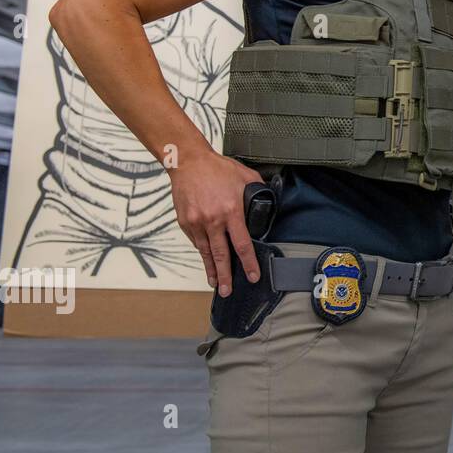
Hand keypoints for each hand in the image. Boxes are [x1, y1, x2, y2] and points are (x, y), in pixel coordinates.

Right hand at [167, 148, 264, 296]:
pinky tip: (206, 261)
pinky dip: (202, 252)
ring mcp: (196, 222)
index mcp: (231, 211)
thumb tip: (268, 202)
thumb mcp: (245, 177)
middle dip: (225, 276)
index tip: (253, 275)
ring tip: (215, 283)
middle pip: (221, 255)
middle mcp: (213, 220)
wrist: (188, 162)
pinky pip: (196, 241)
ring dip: (211, 269)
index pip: (242, 244)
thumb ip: (258, 191)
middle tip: (228, 291)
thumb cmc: (217, 168)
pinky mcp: (185, 222)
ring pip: (206, 252)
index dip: (249, 262)